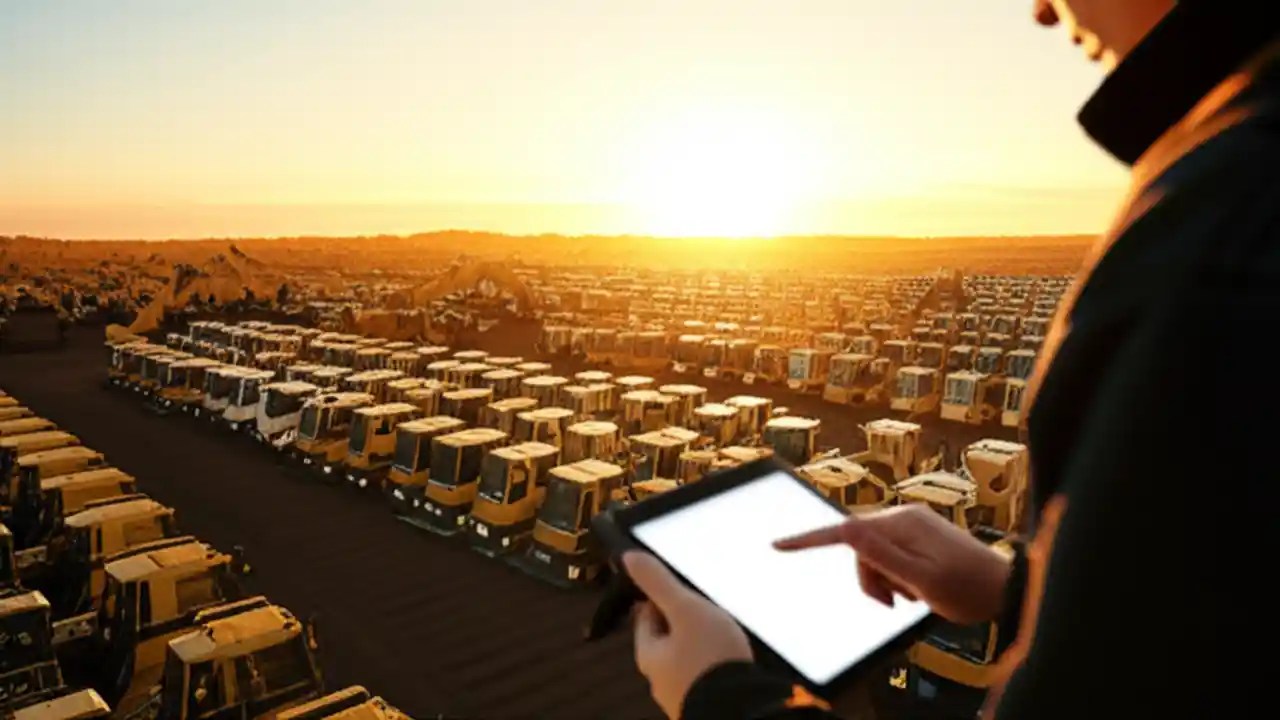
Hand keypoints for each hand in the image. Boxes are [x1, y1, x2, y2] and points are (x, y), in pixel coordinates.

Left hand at [624, 551, 752, 719]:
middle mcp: (660, 680)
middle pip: (665, 642)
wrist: (741, 709)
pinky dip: (713, 665)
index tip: (676, 587)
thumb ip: (658, 583)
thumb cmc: (709, 657)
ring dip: (698, 647)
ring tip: (719, 631)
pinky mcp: (705, 703)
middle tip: (700, 607)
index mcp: (649, 655)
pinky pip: (705, 677)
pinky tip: (728, 659)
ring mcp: (682, 695)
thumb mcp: (685, 609)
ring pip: (685, 661)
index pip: (646, 618)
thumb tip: (628, 558)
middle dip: (680, 625)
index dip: (659, 598)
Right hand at [774, 504, 1010, 623]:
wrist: (1006, 588)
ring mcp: (912, 525)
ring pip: (873, 554)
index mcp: (900, 524)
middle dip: (869, 579)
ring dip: (884, 581)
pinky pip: (889, 554)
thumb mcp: (921, 580)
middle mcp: (903, 516)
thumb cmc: (968, 590)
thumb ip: (881, 555)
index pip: (844, 529)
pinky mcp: (919, 535)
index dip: (808, 539)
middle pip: (859, 547)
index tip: (778, 545)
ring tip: (911, 598)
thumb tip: (845, 527)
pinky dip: (895, 575)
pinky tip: (917, 589)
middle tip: (893, 605)